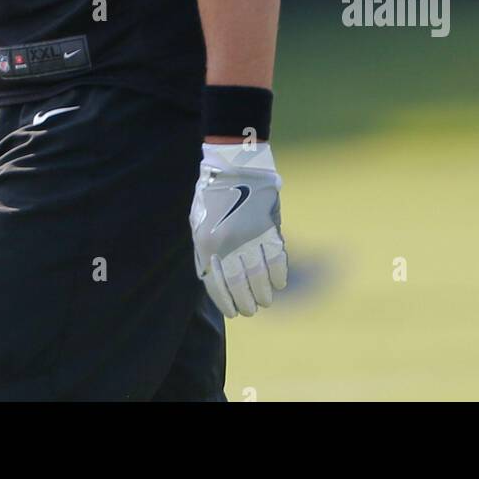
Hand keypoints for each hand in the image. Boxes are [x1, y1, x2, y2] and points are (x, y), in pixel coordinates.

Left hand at [189, 140, 288, 317]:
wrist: (234, 165)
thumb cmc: (213, 194)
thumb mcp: (199, 221)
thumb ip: (205, 250)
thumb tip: (213, 278)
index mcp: (207, 243)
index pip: (217, 284)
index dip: (226, 302)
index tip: (233, 313)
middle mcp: (227, 244)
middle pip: (240, 285)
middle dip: (246, 302)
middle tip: (251, 310)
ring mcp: (249, 237)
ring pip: (260, 277)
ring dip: (264, 293)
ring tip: (265, 300)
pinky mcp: (268, 228)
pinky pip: (276, 260)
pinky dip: (279, 276)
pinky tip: (278, 283)